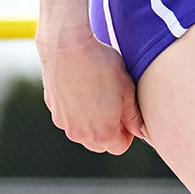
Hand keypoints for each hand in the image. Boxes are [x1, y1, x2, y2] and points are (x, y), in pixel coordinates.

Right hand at [37, 26, 147, 154]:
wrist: (67, 46)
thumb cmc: (102, 65)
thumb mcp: (127, 89)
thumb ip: (134, 116)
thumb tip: (141, 132)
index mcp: (102, 134)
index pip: (120, 147)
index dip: (127, 132)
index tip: (127, 115)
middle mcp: (80, 135)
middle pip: (100, 144)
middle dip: (109, 131)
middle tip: (115, 105)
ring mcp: (64, 123)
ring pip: (82, 132)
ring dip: (92, 122)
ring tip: (98, 94)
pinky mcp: (53, 109)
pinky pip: (69, 118)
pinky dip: (76, 110)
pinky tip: (82, 87)